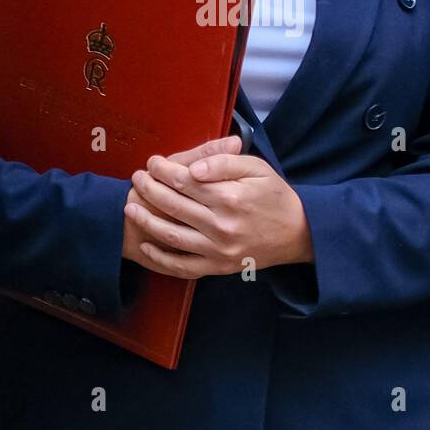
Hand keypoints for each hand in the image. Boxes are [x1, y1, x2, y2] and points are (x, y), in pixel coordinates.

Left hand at [124, 144, 313, 279]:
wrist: (299, 233)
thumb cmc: (275, 196)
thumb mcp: (257, 168)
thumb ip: (225, 162)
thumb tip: (194, 168)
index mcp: (231, 197)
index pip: (185, 181)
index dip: (163, 170)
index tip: (152, 162)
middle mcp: (222, 225)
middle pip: (173, 205)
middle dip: (149, 189)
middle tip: (136, 179)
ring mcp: (218, 250)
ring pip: (172, 236)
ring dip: (146, 221)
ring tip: (130, 207)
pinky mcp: (218, 267)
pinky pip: (183, 267)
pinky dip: (161, 259)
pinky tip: (147, 246)